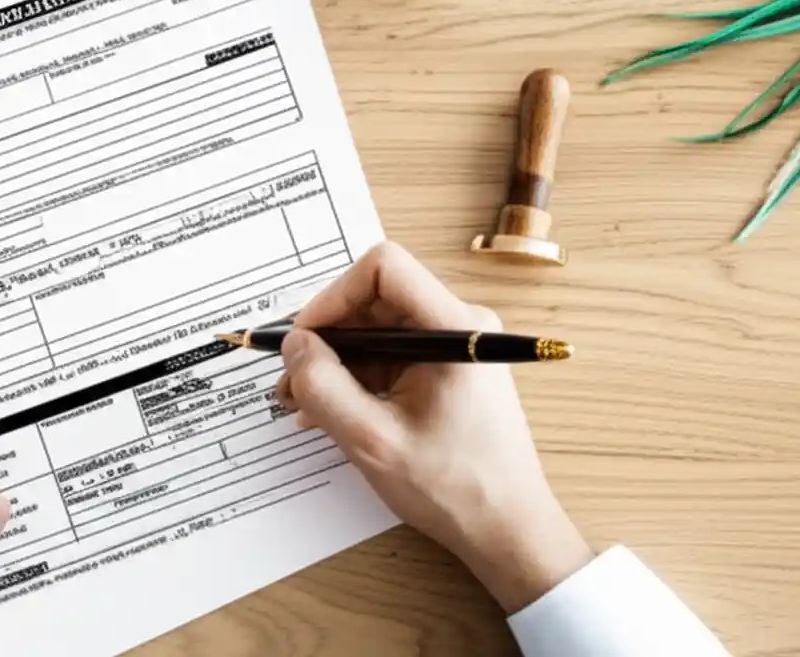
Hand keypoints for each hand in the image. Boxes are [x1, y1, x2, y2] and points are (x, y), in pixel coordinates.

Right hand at [276, 243, 591, 612]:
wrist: (507, 530)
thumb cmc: (455, 490)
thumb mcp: (373, 440)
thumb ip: (325, 387)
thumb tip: (294, 345)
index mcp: (454, 330)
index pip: (383, 269)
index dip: (333, 297)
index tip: (304, 339)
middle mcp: (459, 327)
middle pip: (375, 300)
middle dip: (326, 336)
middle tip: (292, 379)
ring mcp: (454, 349)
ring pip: (377, 331)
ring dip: (335, 362)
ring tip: (304, 403)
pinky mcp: (446, 372)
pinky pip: (390, 357)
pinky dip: (355, 379)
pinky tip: (329, 413)